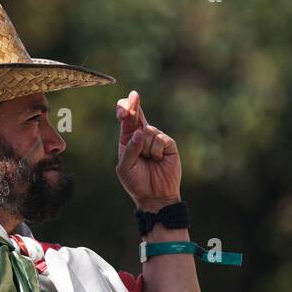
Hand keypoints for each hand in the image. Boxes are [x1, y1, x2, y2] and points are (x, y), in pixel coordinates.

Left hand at [115, 91, 181, 208]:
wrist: (155, 196)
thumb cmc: (137, 182)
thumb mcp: (125, 167)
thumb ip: (130, 150)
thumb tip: (140, 133)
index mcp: (128, 139)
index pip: (126, 120)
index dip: (125, 109)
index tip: (124, 106)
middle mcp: (141, 136)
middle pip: (137, 114)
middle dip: (134, 105)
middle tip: (134, 96)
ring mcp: (156, 138)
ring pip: (148, 131)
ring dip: (145, 147)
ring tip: (149, 160)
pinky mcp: (168, 143)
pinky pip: (159, 139)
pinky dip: (155, 151)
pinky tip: (158, 160)